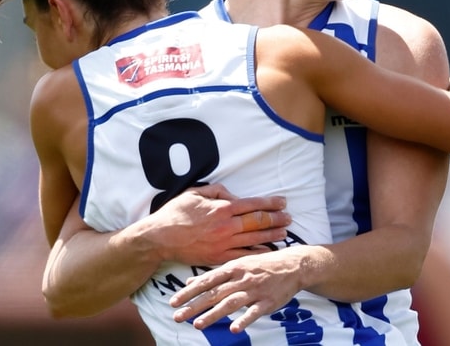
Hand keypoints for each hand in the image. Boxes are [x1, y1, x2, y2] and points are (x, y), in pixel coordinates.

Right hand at [147, 184, 290, 265]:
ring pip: (254, 239)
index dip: (270, 203)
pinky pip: (242, 255)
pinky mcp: (218, 257)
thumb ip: (216, 191)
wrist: (160, 238)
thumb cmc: (175, 213)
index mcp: (222, 208)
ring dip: (271, 235)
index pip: (253, 204)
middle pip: (258, 222)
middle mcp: (226, 226)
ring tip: (284, 233)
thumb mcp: (195, 193)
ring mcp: (223, 243)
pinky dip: (257, 253)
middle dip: (276, 219)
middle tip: (289, 217)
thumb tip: (232, 195)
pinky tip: (268, 251)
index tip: (282, 202)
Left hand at [169, 247, 309, 332]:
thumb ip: (214, 275)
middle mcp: (241, 278)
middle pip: (214, 293)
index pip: (206, 281)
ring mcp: (254, 290)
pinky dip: (244, 320)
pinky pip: (254, 312)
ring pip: (231, 303)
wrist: (293, 265)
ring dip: (213, 314)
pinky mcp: (268, 302)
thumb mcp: (237, 264)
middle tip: (177, 317)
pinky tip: (233, 329)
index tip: (173, 302)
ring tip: (197, 325)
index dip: (189, 292)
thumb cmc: (261, 265)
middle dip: (194, 306)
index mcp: (232, 268)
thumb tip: (190, 280)